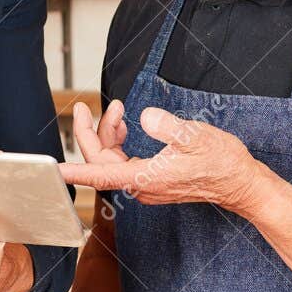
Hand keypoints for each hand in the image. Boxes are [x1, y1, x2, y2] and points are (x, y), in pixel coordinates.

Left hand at [59, 104, 265, 211]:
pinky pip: (124, 163)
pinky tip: (125, 127)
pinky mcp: (152, 181)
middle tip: (84, 106)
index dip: (74, 170)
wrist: (240, 183)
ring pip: (111, 161)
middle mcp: (141, 186)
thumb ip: (168, 127)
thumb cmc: (221, 162)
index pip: (99, 174)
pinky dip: (119, 144)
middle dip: (91, 132)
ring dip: (108, 135)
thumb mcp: (196, 137)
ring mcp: (146, 185)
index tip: (51, 169)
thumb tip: (146, 117)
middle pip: (100, 161)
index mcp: (146, 177)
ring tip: (117, 109)